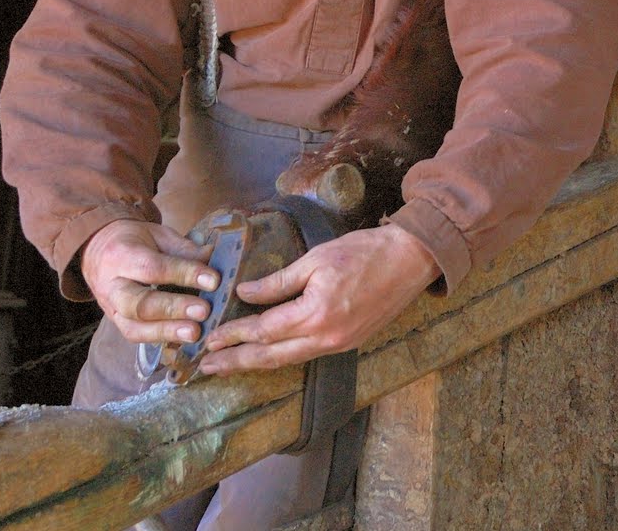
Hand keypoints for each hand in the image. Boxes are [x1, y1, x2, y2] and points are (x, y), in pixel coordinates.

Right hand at [81, 218, 217, 345]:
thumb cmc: (134, 241)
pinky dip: (162, 339)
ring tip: (195, 332)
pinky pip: (136, 336)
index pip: (153, 267)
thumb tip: (212, 258)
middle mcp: (112, 286)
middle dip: (173, 308)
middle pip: (139, 303)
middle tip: (204, 311)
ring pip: (134, 327)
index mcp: (122, 255)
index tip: (214, 280)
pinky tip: (185, 340)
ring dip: (167, 331)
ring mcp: (111, 309)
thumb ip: (183, 248)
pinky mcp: (117, 324)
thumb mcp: (157, 235)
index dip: (185, 274)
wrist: (97, 252)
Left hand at [197, 224, 439, 374]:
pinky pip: (306, 355)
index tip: (208, 339)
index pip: (263, 330)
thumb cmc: (365, 251)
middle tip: (206, 366)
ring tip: (230, 365)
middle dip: (236, 361)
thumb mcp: (317, 258)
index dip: (233, 335)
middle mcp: (326, 338)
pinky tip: (268, 354)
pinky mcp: (349, 343)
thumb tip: (245, 293)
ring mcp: (339, 344)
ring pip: (289, 360)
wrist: (411, 260)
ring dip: (257, 363)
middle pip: (271, 356)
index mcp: (316, 314)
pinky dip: (282, 357)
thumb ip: (279, 281)